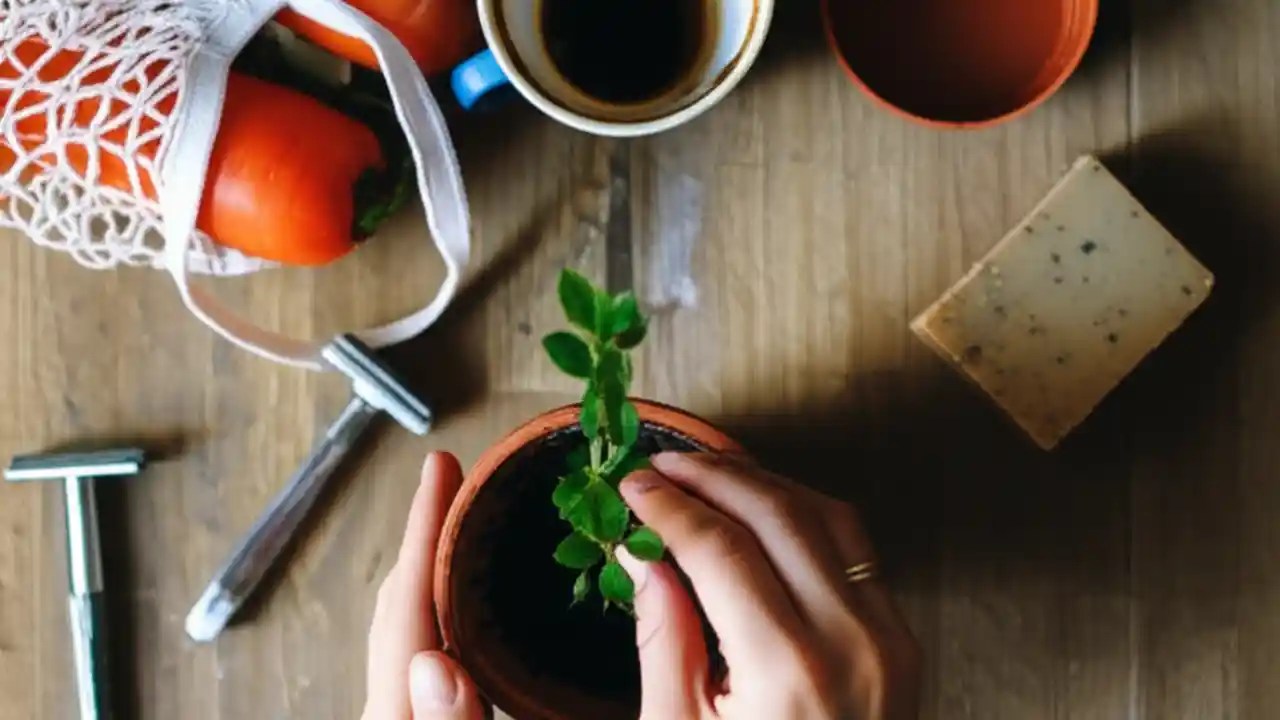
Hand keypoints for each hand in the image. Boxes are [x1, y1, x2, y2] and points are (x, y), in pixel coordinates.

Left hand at [362, 452, 484, 719]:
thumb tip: (431, 664)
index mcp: (393, 716)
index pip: (407, 608)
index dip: (424, 530)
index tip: (440, 464)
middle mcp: (392, 710)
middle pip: (402, 606)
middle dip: (428, 534)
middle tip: (457, 470)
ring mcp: (404, 713)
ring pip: (412, 627)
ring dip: (436, 567)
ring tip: (466, 515)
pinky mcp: (422, 716)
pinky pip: (430, 649)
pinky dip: (447, 608)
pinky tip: (469, 599)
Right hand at [617, 453, 921, 719]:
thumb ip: (663, 638)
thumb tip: (640, 552)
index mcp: (787, 673)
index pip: (720, 549)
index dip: (669, 505)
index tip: (632, 483)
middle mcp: (850, 642)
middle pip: (777, 512)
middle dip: (712, 476)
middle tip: (662, 463)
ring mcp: (888, 637)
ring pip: (825, 514)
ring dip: (761, 482)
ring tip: (705, 476)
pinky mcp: (903, 639)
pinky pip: (854, 547)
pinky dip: (803, 513)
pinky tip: (761, 510)